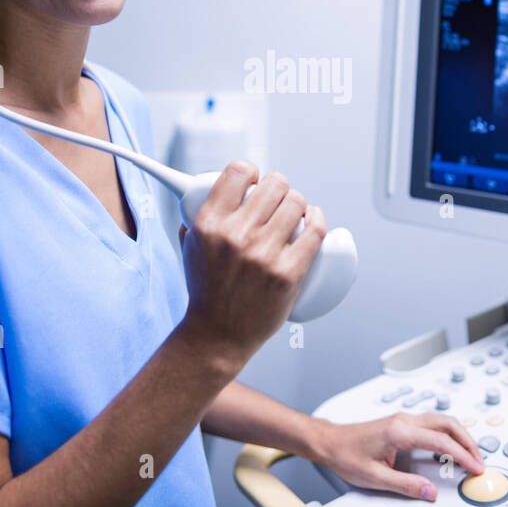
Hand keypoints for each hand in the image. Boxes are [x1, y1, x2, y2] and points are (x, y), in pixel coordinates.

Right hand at [176, 161, 326, 369]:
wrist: (217, 335)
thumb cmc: (206, 291)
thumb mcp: (189, 248)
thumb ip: (194, 218)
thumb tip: (200, 190)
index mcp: (209, 224)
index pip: (239, 172)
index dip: (251, 171)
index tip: (255, 181)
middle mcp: (236, 236)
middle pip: (274, 184)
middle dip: (278, 187)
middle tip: (276, 200)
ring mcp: (264, 255)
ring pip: (296, 203)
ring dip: (298, 203)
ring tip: (294, 213)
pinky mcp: (288, 274)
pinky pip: (314, 230)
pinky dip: (318, 219)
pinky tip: (314, 218)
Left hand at [310, 413, 486, 500]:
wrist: (329, 441)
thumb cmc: (346, 454)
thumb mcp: (375, 477)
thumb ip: (406, 485)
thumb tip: (429, 491)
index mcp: (399, 431)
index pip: (441, 440)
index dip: (462, 455)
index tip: (475, 467)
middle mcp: (404, 420)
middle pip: (447, 423)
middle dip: (468, 441)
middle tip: (479, 460)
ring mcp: (403, 419)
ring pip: (442, 420)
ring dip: (460, 435)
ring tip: (470, 455)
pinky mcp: (402, 422)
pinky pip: (433, 423)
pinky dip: (448, 433)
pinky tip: (450, 446)